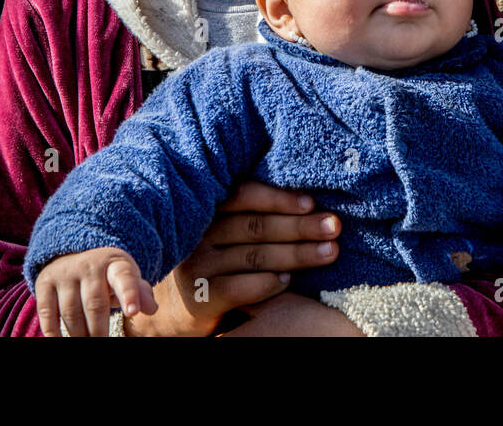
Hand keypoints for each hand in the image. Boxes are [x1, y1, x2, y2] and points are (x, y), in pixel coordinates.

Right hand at [35, 247, 155, 336]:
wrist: (73, 255)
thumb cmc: (106, 276)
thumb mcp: (126, 278)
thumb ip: (139, 293)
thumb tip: (151, 308)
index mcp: (115, 264)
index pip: (124, 278)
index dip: (129, 294)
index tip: (132, 312)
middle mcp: (89, 265)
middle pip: (95, 304)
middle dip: (98, 331)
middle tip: (103, 343)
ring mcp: (65, 273)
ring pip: (71, 312)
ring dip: (78, 335)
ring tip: (86, 344)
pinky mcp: (45, 283)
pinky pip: (48, 312)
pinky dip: (53, 332)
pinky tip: (60, 341)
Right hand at [124, 181, 340, 335]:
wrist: (168, 306)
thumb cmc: (211, 258)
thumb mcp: (221, 230)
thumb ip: (250, 213)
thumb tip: (310, 203)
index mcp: (208, 210)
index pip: (244, 195)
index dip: (279, 198)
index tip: (312, 202)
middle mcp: (200, 234)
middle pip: (257, 226)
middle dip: (300, 226)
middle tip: (334, 226)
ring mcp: (198, 265)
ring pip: (255, 256)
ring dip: (297, 254)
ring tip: (329, 252)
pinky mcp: (200, 297)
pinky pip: (241, 288)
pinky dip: (268, 283)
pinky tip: (289, 280)